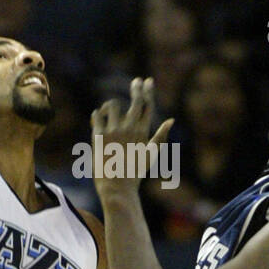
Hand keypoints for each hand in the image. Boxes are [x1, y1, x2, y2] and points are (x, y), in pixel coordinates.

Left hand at [90, 77, 173, 199]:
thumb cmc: (134, 173)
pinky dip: (98, 115)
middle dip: (137, 88)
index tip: (147, 81)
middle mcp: (130, 129)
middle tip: (136, 81)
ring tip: (110, 110)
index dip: (148, 91)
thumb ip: (160, 136)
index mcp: (143, 132)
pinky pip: (97, 116)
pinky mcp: (99, 136)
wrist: (117, 187)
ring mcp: (114, 131)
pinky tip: (98, 117)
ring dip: (112, 105)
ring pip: (113, 105)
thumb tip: (171, 120)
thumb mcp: (150, 154)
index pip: (147, 106)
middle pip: (135, 101)